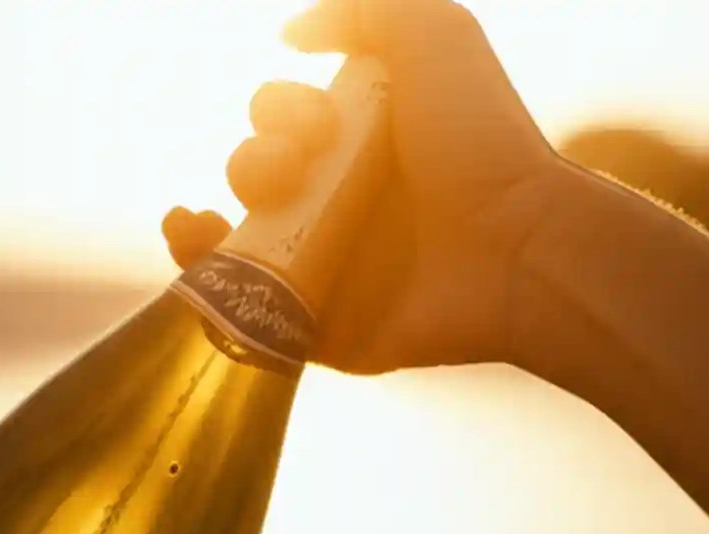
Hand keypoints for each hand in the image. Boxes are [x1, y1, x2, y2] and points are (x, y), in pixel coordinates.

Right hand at [163, 0, 564, 373]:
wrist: (517, 244)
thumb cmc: (483, 141)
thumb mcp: (436, 35)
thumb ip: (366, 10)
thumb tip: (291, 33)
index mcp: (364, 142)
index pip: (284, 120)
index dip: (279, 111)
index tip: (320, 121)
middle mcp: (341, 202)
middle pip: (254, 173)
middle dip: (255, 160)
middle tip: (298, 171)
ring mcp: (330, 269)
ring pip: (239, 240)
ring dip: (206, 217)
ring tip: (222, 215)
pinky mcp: (321, 328)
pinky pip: (242, 308)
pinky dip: (200, 274)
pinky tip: (191, 241)